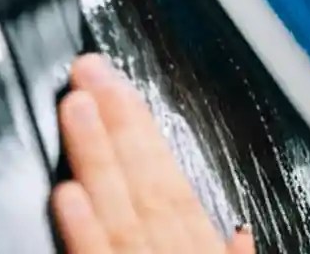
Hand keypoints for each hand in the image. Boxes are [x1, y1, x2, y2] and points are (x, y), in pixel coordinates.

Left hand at [53, 54, 255, 253]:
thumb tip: (243, 231)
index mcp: (202, 253)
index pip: (176, 186)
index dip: (145, 132)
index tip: (120, 88)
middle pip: (149, 186)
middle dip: (121, 124)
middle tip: (92, 73)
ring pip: (121, 213)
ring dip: (99, 157)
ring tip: (77, 106)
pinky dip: (85, 229)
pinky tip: (67, 191)